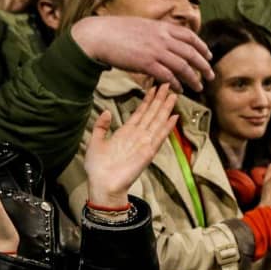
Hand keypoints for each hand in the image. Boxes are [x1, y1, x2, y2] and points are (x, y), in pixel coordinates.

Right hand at [70, 17, 213, 91]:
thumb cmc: (116, 31)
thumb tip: (166, 38)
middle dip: (204, 65)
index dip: (202, 47)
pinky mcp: (146, 63)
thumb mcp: (142, 25)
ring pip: (183, 66)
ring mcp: (155, 50)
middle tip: (211, 75)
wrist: (98, 35)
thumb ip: (157, 32)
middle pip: (191, 53)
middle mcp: (162, 38)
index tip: (209, 55)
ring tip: (199, 86)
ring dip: (193, 78)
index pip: (190, 36)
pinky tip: (180, 89)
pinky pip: (168, 76)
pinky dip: (177, 84)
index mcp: (162, 27)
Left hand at [84, 85, 177, 206]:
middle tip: (167, 85)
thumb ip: (101, 126)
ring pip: (157, 122)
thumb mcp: (96, 142)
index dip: (147, 100)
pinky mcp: (148, 152)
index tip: (153, 88)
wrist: (102, 184)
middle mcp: (137, 136)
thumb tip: (106, 111)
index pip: (140, 113)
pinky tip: (174, 117)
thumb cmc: (98, 168)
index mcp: (126, 133)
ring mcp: (144, 143)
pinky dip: (167, 127)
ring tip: (173, 95)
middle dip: (159, 99)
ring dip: (165, 109)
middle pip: (151, 114)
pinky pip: (160, 137)